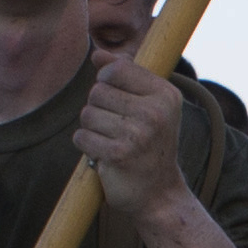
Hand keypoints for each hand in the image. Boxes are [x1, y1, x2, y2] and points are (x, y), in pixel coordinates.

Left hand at [71, 54, 187, 220]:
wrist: (158, 193)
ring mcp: (138, 134)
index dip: (106, 81)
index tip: (118, 100)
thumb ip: (124, 76)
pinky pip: (82, 137)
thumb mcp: (148, 106)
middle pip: (97, 91)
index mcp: (165, 95)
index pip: (116, 69)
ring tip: (111, 141)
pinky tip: (104, 154)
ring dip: (92, 129)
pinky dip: (87, 146)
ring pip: (87, 114)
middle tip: (117, 128)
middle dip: (98, 109)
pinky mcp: (119, 154)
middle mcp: (155, 112)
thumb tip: (98, 54)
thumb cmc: (149, 144)